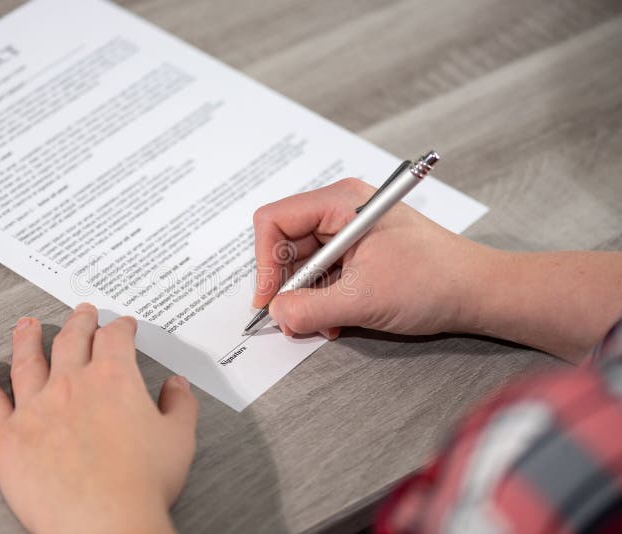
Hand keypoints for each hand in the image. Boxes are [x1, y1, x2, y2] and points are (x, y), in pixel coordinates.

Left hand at [0, 304, 197, 533]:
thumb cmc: (142, 486)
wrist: (105, 524)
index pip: (115, 339)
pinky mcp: (7, 437)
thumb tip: (176, 386)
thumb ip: (179, 405)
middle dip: (79, 322)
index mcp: (114, 379)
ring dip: (27, 337)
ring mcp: (35, 407)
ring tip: (26, 325)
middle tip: (81, 313)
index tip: (121, 325)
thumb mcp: (178, 439)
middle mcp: (72, 383)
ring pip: (27, 360)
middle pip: (72, 339)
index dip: (120, 327)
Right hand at [252, 178, 492, 337]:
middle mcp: (341, 211)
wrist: (479, 293)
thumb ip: (311, 308)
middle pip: (285, 243)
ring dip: (305, 297)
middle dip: (285, 285)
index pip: (275, 220)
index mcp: (341, 202)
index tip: (268, 300)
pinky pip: (322, 273)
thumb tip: (276, 314)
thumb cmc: (434, 281)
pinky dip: (321, 299)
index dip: (264, 261)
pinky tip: (336, 319)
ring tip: (322, 323)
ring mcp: (349, 231)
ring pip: (302, 263)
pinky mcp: (358, 252)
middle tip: (289, 319)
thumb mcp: (363, 299)